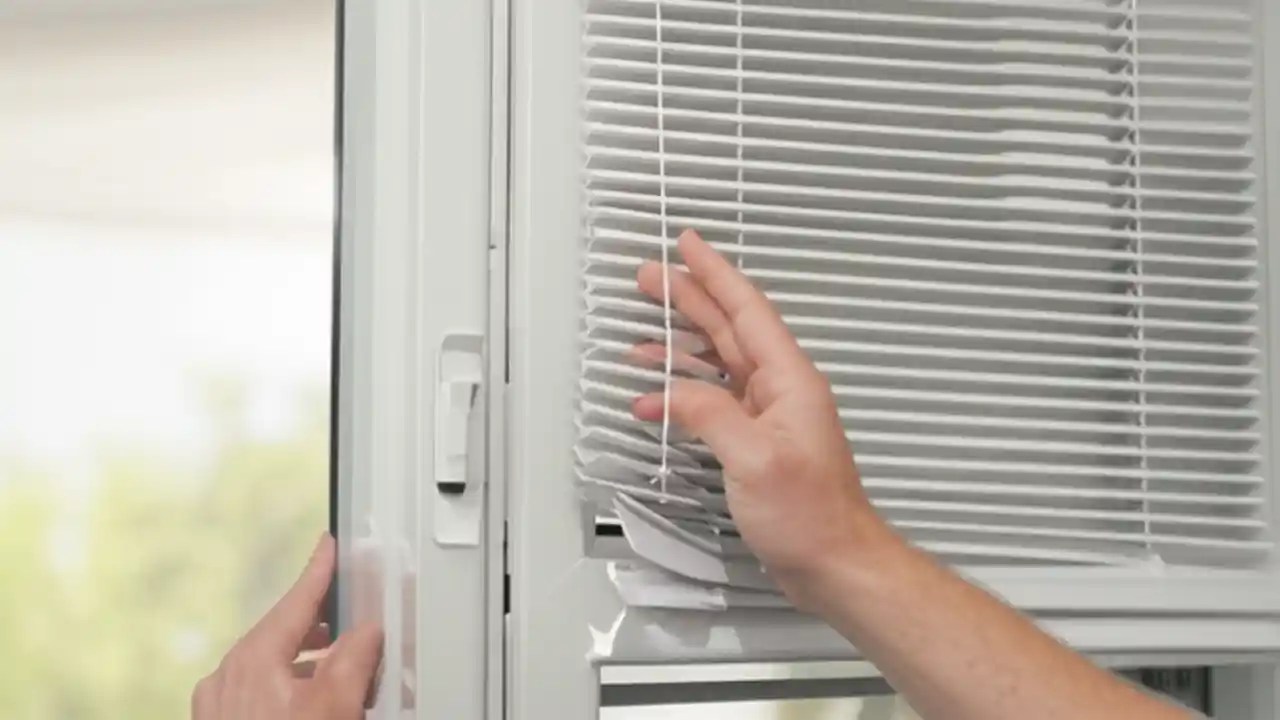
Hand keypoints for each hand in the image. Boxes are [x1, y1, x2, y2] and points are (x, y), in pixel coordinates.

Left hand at [192, 534, 382, 719]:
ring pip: (266, 664)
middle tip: (346, 609)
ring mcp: (216, 704)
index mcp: (252, 658)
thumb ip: (355, 659)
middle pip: (279, 632)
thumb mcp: (335, 705)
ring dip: (303, 658)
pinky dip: (285, 682)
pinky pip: (255, 690)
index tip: (328, 544)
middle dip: (316, 621)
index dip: (318, 571)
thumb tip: (367, 630)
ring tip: (336, 663)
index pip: (294, 602)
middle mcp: (225, 676)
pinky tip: (306, 696)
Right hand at [632, 230, 896, 607]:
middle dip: (689, 298)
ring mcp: (769, 416)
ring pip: (719, 362)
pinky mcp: (758, 442)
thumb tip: (670, 392)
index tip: (688, 245)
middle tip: (649, 276)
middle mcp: (781, 390)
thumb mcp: (754, 459)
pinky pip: (715, 399)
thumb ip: (710, 414)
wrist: (834, 562)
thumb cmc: (810, 516)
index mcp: (790, 381)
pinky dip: (683, 392)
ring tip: (643, 329)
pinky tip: (655, 396)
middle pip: (729, 328)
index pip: (747, 310)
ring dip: (680, 343)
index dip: (715, 274)